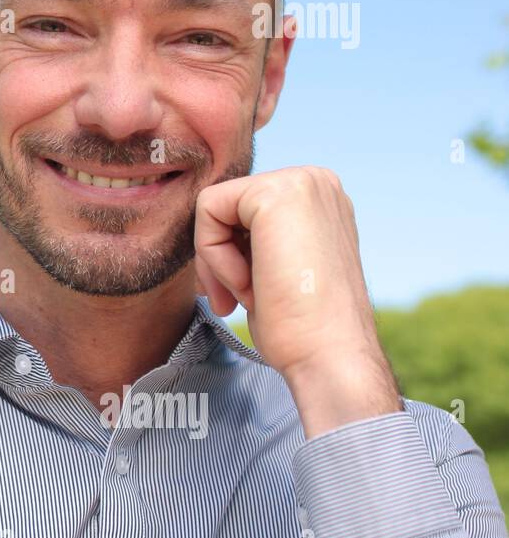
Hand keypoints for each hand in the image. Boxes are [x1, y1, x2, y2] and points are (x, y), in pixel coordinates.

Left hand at [194, 166, 402, 437]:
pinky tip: (247, 285)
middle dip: (218, 259)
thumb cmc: (302, 328)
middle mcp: (316, 181)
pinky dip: (214, 256)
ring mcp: (300, 181)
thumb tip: (217, 230)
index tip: (246, 295)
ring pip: (212, 209)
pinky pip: (208, 211)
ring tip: (251, 295)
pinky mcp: (276, 193)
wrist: (330, 356)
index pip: (240, 211)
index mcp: (319, 198)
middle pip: (224, 207)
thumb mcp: (279, 267)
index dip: (229, 257)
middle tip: (241, 300)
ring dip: (218, 263)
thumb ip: (257, 237)